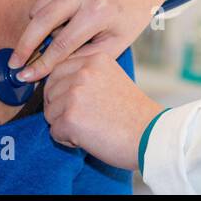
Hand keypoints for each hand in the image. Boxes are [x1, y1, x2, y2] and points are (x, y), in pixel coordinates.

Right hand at [7, 0, 181, 83]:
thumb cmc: (130, 14)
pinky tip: (57, 18)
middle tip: (14, 63)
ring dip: (37, 27)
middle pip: (42, 22)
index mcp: (98, 12)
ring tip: (51, 37)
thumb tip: (55, 70)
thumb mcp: (117, 42)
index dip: (42, 63)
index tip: (26, 76)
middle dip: (25, 45)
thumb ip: (87, 57)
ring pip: (39, 8)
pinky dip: (43, 10)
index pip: (61, 44)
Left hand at [43, 50, 164, 169]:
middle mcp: (83, 72)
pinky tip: (88, 138)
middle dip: (61, 108)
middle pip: (50, 91)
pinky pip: (54, 131)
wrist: (150, 137)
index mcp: (94, 60)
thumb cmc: (133, 114)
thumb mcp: (112, 79)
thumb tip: (56, 85)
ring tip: (91, 128)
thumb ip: (87, 76)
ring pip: (50, 112)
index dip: (62, 90)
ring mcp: (75, 94)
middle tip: (86, 119)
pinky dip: (67, 140)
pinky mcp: (70, 117)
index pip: (58, 70)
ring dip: (64, 125)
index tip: (76, 103)